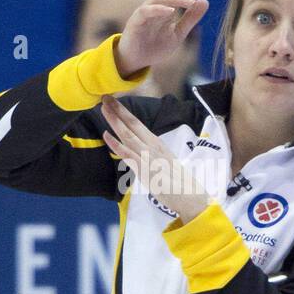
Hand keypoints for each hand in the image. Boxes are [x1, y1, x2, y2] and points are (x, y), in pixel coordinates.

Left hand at [101, 94, 209, 220]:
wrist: (190, 196)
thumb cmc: (177, 181)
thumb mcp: (162, 162)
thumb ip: (148, 154)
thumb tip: (134, 150)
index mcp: (156, 143)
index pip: (137, 124)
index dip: (124, 112)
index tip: (112, 102)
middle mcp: (152, 146)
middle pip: (132, 124)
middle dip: (118, 110)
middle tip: (105, 97)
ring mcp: (148, 157)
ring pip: (128, 135)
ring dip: (115, 121)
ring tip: (103, 108)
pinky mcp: (146, 170)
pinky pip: (128, 154)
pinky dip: (116, 144)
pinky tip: (107, 135)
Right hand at [113, 0, 209, 78]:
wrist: (136, 62)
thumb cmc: (155, 46)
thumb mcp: (178, 34)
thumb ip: (190, 19)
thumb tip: (205, 2)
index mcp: (165, 9)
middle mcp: (155, 7)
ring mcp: (145, 13)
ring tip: (190, 2)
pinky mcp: (135, 21)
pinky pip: (146, 11)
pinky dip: (158, 9)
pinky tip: (171, 11)